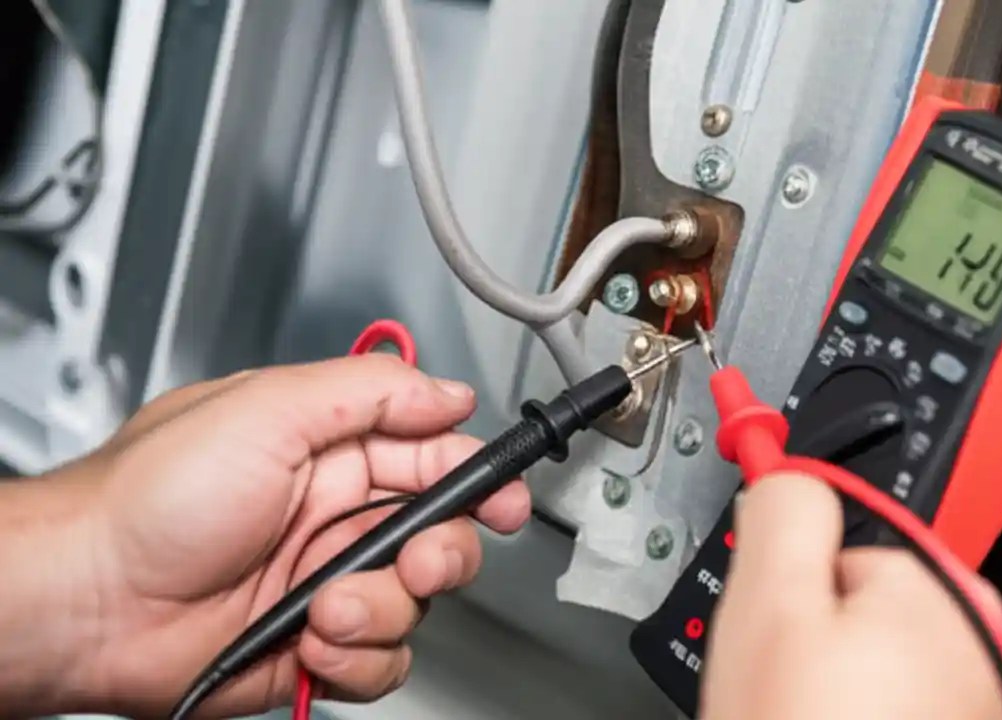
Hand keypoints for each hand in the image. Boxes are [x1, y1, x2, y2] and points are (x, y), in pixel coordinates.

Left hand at [0, 355, 529, 717]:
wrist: (85, 603)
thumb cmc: (147, 499)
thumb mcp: (264, 408)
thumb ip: (370, 392)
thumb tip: (449, 392)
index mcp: (333, 453)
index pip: (435, 458)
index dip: (480, 479)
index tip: (504, 499)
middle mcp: (336, 518)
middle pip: (442, 537)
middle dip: (441, 554)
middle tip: (416, 560)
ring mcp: (327, 585)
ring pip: (416, 606)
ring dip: (381, 611)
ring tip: (324, 605)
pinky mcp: (316, 648)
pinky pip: (382, 661)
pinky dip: (357, 659)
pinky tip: (312, 642)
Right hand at [701, 473, 1001, 719]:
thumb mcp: (770, 608)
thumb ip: (785, 514)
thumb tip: (792, 474)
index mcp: (944, 593)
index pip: (842, 546)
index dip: (788, 591)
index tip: (771, 631)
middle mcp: (981, 647)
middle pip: (860, 609)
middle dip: (814, 646)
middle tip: (783, 696)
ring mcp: (979, 705)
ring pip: (874, 670)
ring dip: (838, 694)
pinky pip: (896, 713)